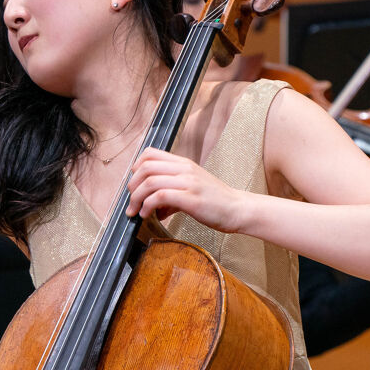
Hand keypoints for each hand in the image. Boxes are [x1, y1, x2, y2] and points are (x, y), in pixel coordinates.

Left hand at [125, 148, 249, 232]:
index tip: (134, 183)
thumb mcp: (192, 188)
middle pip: (145, 167)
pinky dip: (148, 206)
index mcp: (184, 163)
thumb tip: (154, 207)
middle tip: (132, 201)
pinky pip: (160, 196)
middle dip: (132, 186)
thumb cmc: (215, 201)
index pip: (150, 153)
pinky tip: (148, 215)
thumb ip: (171, 193)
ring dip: (137, 198)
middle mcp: (185, 169)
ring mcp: (188, 182)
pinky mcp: (191, 198)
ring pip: (150, 181)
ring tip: (136, 211)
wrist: (237, 209)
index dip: (136, 167)